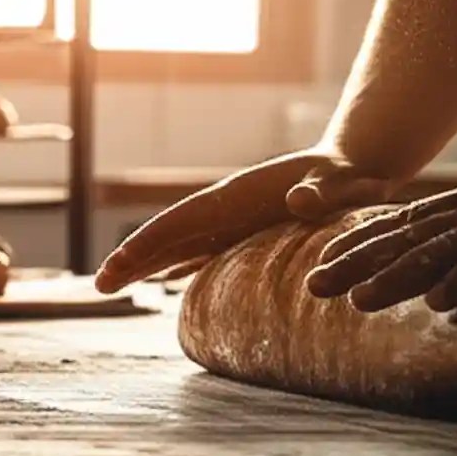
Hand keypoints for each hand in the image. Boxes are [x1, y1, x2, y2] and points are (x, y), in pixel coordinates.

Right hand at [94, 149, 397, 293]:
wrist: (357, 167)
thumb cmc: (350, 176)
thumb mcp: (339, 182)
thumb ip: (320, 191)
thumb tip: (298, 200)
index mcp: (237, 196)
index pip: (182, 220)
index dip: (150, 242)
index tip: (121, 263)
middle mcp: (226, 208)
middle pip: (169, 235)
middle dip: (133, 258)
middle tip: (100, 287)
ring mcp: (232, 221)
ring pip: (178, 245)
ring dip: (146, 264)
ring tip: (113, 288)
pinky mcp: (243, 232)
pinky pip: (201, 252)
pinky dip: (177, 266)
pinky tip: (160, 282)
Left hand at [305, 162, 456, 315]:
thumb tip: (452, 274)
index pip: (412, 222)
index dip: (364, 245)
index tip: (321, 268)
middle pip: (417, 233)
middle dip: (361, 260)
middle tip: (312, 287)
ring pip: (450, 245)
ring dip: (400, 274)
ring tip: (356, 300)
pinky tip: (438, 305)